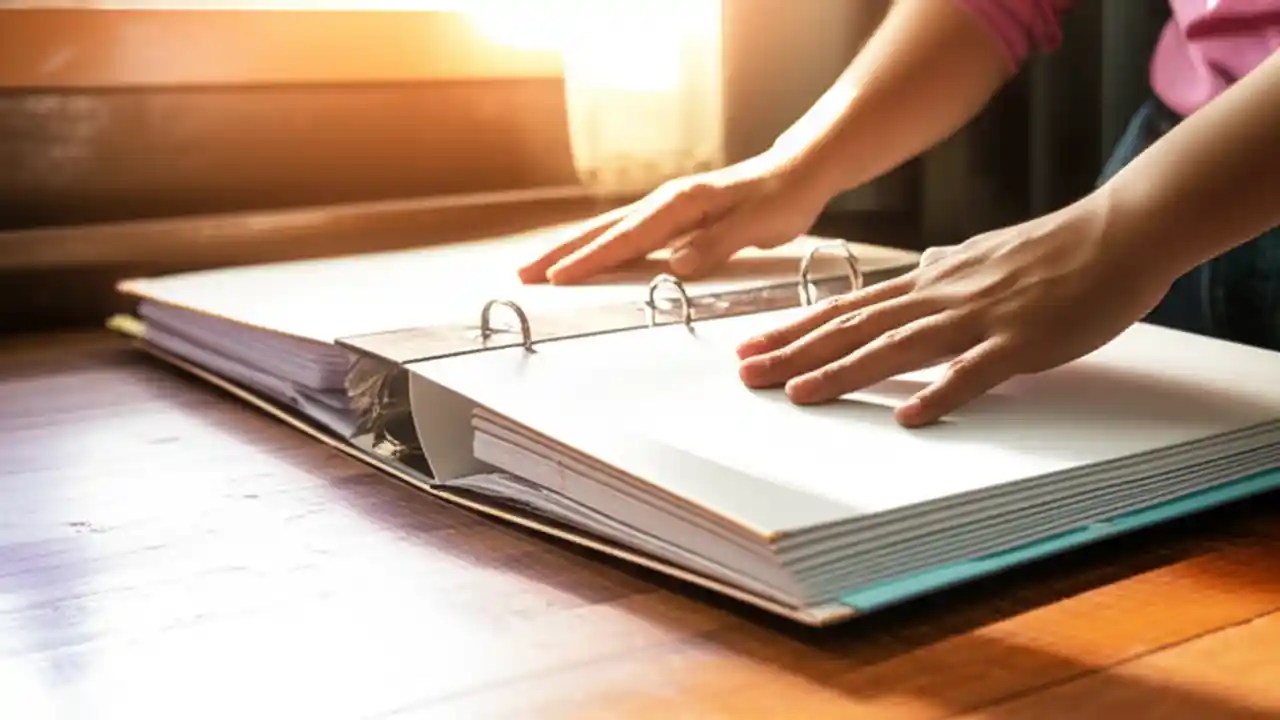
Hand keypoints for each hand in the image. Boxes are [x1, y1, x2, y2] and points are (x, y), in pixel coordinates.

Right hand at [518, 153, 832, 284]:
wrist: (796, 172)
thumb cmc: (781, 198)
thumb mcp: (759, 224)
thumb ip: (717, 244)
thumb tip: (676, 265)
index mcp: (682, 204)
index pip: (627, 238)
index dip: (591, 260)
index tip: (558, 278)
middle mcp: (666, 203)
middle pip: (603, 230)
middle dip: (562, 253)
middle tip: (523, 274)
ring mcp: (666, 209)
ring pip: (608, 230)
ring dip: (572, 249)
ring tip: (537, 268)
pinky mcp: (671, 217)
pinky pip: (625, 233)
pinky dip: (597, 246)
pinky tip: (583, 259)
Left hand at [735, 194, 1176, 426]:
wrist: (1119, 232)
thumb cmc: (1056, 248)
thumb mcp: (986, 252)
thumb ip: (949, 266)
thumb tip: (924, 264)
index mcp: (932, 280)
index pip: (849, 307)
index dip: (797, 328)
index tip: (753, 345)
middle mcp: (942, 296)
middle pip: (856, 327)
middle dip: (797, 351)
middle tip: (747, 373)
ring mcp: (979, 317)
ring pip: (898, 346)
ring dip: (845, 370)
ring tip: (799, 393)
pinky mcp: (1022, 340)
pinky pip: (976, 370)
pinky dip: (941, 391)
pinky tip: (909, 416)